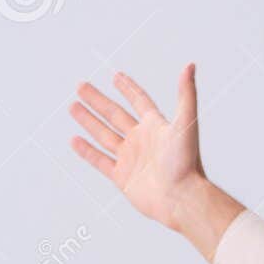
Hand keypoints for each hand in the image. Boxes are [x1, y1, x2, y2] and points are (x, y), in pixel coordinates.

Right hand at [70, 67, 207, 231]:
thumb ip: (186, 94)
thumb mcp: (186, 123)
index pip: (139, 101)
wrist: (181, 198)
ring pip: (104, 135)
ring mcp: (130, 158)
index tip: (116, 76)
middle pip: (115, 114)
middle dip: (98, 100)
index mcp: (156, 126)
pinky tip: (75, 140)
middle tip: (81, 86)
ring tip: (73, 106)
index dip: (128, 88)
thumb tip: (190, 65)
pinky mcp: (122, 177)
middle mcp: (142, 140)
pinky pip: (100, 161)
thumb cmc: (187, 163)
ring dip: (88, 121)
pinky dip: (87, 151)